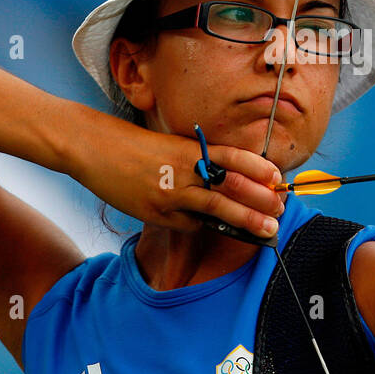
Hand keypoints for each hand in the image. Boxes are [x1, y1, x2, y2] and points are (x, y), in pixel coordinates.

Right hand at [73, 117, 284, 237]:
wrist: (94, 148)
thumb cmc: (135, 145)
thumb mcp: (171, 144)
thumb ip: (197, 159)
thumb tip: (227, 177)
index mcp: (189, 147)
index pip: (231, 156)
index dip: (257, 167)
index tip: (277, 177)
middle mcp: (183, 168)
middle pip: (230, 185)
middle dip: (259, 200)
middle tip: (280, 210)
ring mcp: (169, 192)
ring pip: (215, 209)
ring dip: (244, 220)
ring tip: (267, 229)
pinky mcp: (155, 212)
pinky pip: (187, 224)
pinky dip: (201, 226)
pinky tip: (210, 226)